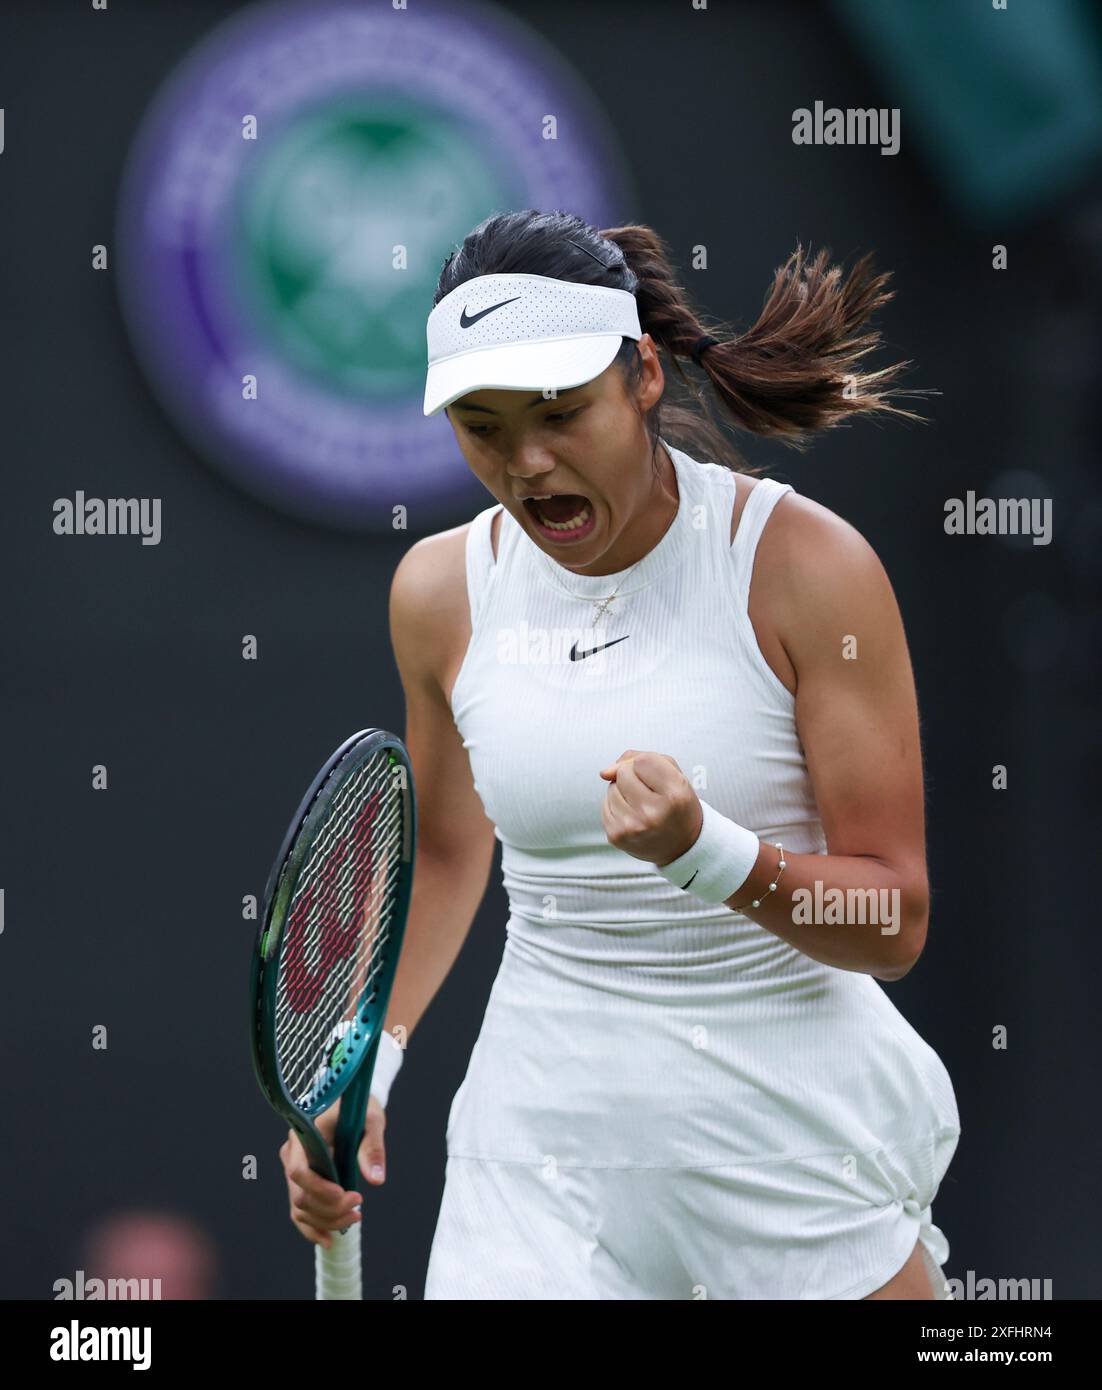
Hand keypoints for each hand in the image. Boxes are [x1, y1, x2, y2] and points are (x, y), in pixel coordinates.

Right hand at [279, 1094, 387, 1249]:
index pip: (299, 1170)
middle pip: (301, 1195)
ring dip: (327, 1220)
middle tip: (358, 1208)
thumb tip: (376, 1179)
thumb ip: (372, 1147)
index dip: (320, 1189)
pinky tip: (330, 1239)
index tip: (346, 1194)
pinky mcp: (302, 1183)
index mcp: (303, 1135)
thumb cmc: (358, 1107)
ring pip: (301, 1208)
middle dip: (330, 1208)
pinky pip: (300, 1212)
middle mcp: (292, 1154)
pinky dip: (313, 1228)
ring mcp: (294, 1170)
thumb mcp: (371, 1119)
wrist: (350, 1104)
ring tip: (355, 1218)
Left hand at [599, 749, 703, 866]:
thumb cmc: (677, 806)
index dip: (648, 764)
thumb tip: (605, 772)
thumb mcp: (674, 775)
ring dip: (624, 792)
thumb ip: (641, 758)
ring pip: (611, 787)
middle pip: (624, 772)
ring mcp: (632, 827)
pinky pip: (605, 804)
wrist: (681, 846)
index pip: (643, 761)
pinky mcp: (617, 836)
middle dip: (634, 777)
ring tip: (643, 806)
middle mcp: (653, 814)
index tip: (658, 778)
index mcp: (674, 796)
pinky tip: (633, 815)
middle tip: (651, 793)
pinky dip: (616, 805)